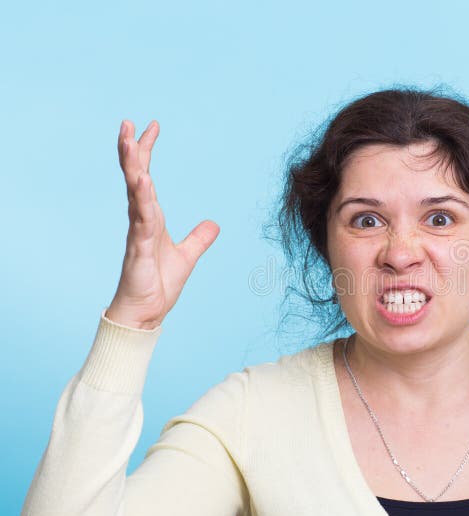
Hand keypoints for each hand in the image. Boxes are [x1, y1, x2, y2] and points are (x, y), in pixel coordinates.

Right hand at [105, 120, 219, 329]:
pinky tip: (143, 181)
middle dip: (131, 150)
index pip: (145, 178)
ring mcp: (137, 232)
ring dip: (132, 167)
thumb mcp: (187, 256)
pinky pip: (141, 219)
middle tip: (128, 123)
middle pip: (134, 177)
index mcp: (149, 219)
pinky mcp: (139, 248)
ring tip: (128, 142)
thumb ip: (199, 239)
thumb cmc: (157, 284)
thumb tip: (214, 224)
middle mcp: (140, 220)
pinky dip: (142, 199)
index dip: (146, 152)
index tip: (150, 127)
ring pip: (134, 193)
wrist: (145, 313)